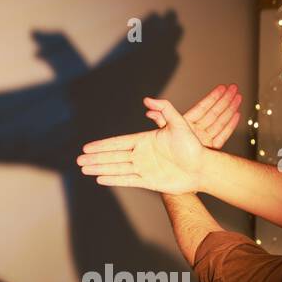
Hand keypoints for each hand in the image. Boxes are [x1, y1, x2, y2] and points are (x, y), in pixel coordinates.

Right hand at [76, 97, 206, 194]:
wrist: (202, 167)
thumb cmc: (193, 145)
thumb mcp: (180, 123)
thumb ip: (165, 109)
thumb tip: (148, 99)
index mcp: (145, 140)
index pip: (118, 143)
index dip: (102, 145)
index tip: (87, 146)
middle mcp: (142, 154)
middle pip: (113, 156)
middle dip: (96, 158)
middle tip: (79, 160)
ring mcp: (144, 168)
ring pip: (117, 168)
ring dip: (100, 168)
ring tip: (84, 169)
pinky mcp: (149, 181)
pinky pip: (128, 180)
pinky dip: (114, 179)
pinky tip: (100, 179)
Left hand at [150, 83, 241, 149]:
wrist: (178, 175)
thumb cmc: (169, 156)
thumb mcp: (165, 132)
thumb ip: (160, 117)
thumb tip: (148, 102)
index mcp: (188, 125)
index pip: (203, 107)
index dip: (213, 97)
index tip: (222, 87)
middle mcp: (198, 131)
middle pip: (214, 112)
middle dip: (225, 100)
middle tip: (234, 88)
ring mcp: (205, 140)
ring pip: (220, 121)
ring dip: (230, 109)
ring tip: (239, 97)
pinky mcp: (211, 149)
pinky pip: (223, 135)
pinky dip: (230, 126)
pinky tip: (237, 115)